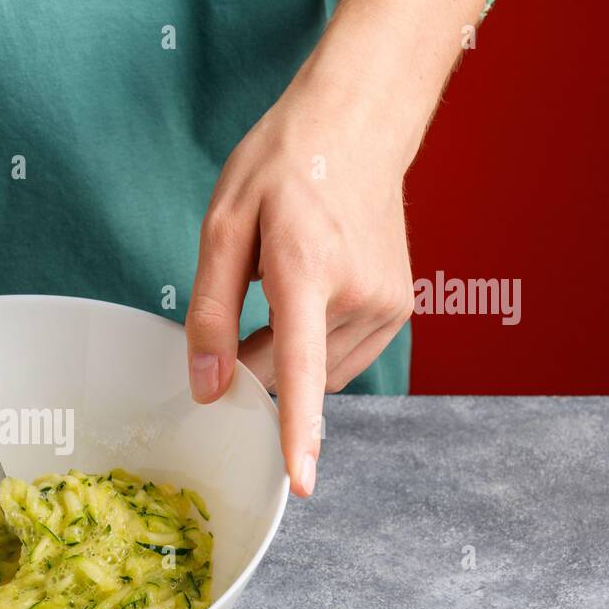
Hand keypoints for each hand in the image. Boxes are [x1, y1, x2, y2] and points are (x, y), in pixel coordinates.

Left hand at [186, 84, 412, 496]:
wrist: (358, 126)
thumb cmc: (283, 167)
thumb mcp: (222, 226)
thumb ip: (210, 312)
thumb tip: (209, 389)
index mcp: (307, 269)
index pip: (300, 366)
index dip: (297, 430)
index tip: (301, 481)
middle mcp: (357, 294)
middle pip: (290, 375)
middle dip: (254, 364)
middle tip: (244, 305)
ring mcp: (386, 305)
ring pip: (317, 374)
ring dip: (287, 356)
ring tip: (283, 289)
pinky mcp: (399, 311)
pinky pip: (341, 360)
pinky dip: (314, 348)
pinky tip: (309, 299)